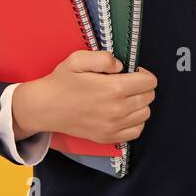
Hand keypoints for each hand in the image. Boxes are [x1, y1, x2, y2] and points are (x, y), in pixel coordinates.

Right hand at [14, 50, 155, 143]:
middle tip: (127, 83)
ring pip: (145, 114)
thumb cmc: (61, 83)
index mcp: (114, 89)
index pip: (149, 82)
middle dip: (142, 87)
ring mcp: (113, 127)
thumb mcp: (78, 59)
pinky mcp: (108, 137)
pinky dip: (135, 121)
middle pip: (149, 98)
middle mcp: (117, 110)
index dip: (144, 74)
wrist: (45, 108)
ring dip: (140, 104)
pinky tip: (123, 113)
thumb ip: (104, 58)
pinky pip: (136, 131)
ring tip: (125, 98)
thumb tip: (121, 65)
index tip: (133, 72)